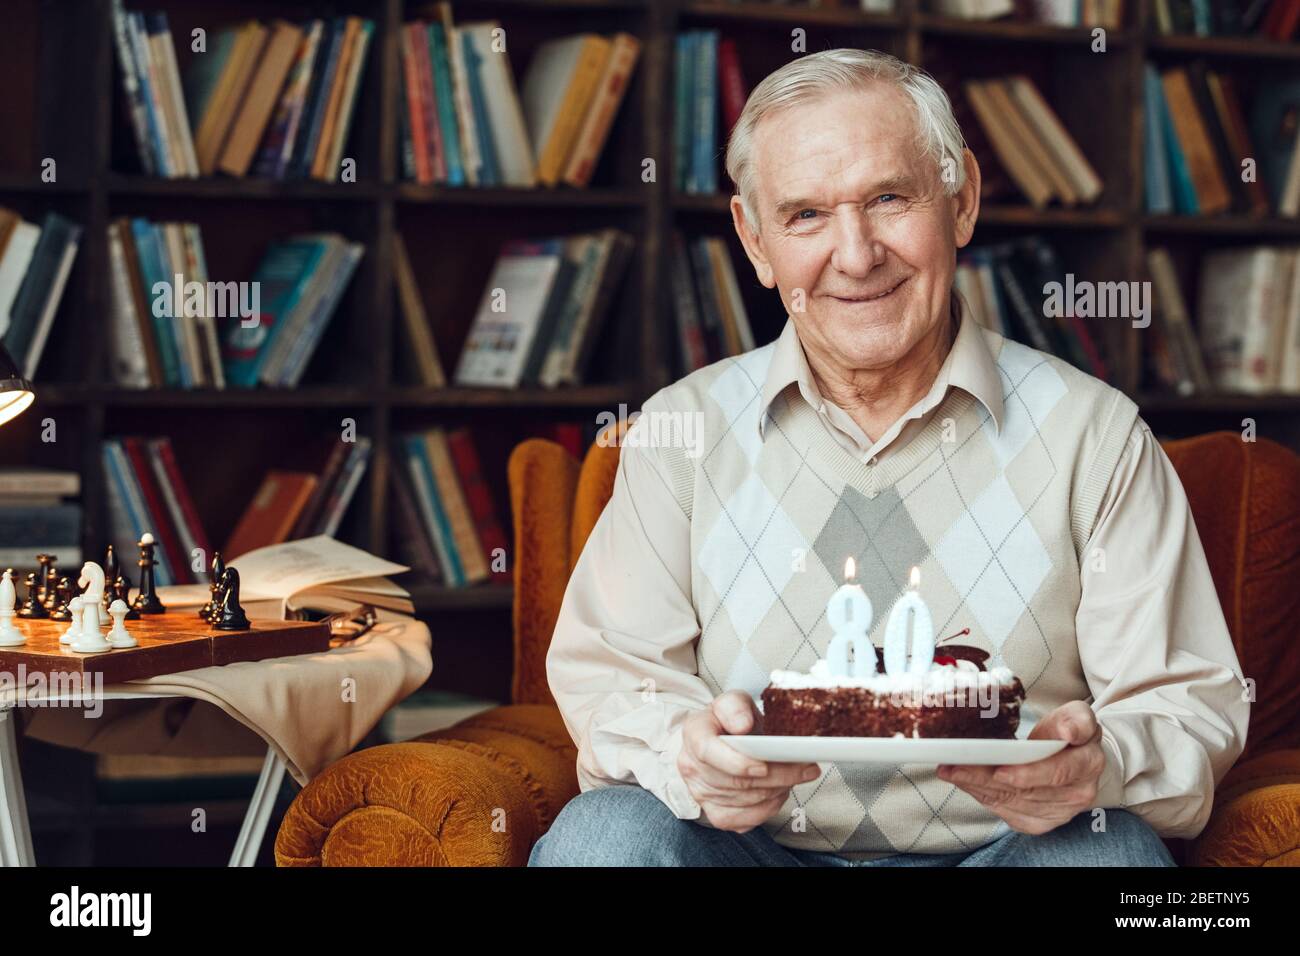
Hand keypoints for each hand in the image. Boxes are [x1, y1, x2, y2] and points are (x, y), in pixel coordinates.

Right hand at [678, 690, 820, 832]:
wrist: (723, 741)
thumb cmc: (730, 721)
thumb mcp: (733, 701)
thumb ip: (735, 706)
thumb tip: (742, 724)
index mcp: (694, 733)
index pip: (708, 752)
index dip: (737, 762)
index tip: (764, 765)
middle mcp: (692, 766)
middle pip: (736, 781)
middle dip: (776, 776)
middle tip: (807, 768)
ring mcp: (701, 794)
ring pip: (746, 801)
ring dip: (777, 790)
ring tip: (796, 775)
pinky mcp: (716, 814)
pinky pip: (746, 820)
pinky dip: (770, 807)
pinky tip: (780, 791)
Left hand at [935, 700, 1105, 834]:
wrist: (1078, 761)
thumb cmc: (1069, 734)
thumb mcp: (1077, 716)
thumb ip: (1075, 720)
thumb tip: (1067, 731)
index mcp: (1089, 761)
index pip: (1059, 769)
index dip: (1029, 772)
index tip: (1002, 771)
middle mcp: (1078, 792)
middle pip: (1026, 788)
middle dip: (987, 778)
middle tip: (956, 766)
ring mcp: (1059, 811)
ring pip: (1011, 800)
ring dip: (977, 786)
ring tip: (950, 771)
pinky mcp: (1042, 821)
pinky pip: (1007, 811)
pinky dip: (982, 796)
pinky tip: (964, 782)